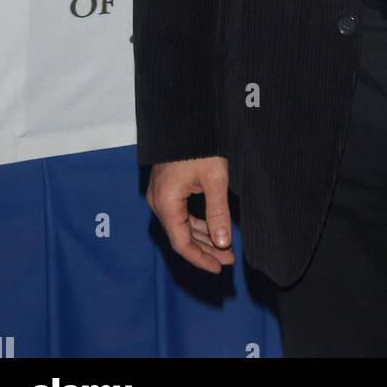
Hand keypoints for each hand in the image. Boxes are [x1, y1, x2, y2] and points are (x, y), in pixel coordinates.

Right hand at [146, 156, 234, 273]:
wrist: (186, 119)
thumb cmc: (200, 145)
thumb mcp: (215, 179)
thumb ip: (218, 212)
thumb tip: (222, 242)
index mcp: (166, 202)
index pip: (181, 243)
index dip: (201, 259)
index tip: (219, 268)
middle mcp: (158, 201)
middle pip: (181, 236)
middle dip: (206, 250)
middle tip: (228, 260)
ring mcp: (160, 195)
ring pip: (181, 226)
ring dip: (202, 238)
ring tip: (225, 248)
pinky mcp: (166, 188)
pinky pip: (181, 213)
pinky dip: (197, 223)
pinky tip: (213, 229)